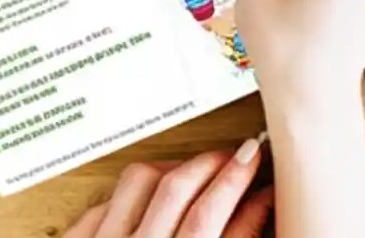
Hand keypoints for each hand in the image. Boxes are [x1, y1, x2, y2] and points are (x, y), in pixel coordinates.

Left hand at [64, 141, 270, 237]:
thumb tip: (263, 199)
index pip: (209, 211)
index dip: (237, 176)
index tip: (255, 153)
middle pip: (175, 187)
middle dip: (210, 162)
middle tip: (232, 156)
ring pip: (137, 182)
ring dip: (170, 170)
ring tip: (190, 176)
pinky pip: (102, 203)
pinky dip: (129, 195)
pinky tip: (148, 202)